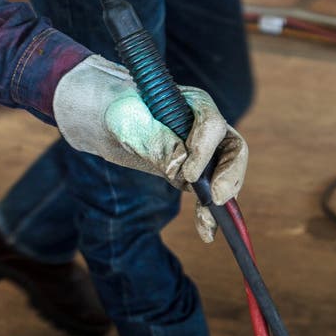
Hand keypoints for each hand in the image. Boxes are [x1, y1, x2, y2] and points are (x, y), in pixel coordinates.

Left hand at [53, 55, 247, 241]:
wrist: (104, 119)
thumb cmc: (118, 111)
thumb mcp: (130, 121)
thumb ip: (155, 140)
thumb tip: (180, 166)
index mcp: (193, 104)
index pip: (212, 124)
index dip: (205, 148)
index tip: (189, 173)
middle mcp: (203, 127)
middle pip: (232, 148)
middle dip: (229, 174)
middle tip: (216, 197)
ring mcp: (200, 151)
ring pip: (226, 173)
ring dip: (224, 197)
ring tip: (209, 221)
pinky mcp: (189, 172)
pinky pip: (208, 192)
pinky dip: (209, 211)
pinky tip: (206, 231)